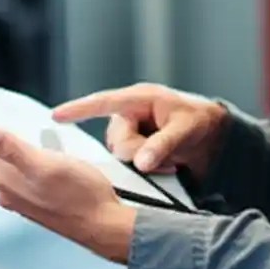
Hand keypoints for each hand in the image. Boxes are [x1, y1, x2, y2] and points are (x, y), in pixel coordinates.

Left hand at [0, 127, 136, 263]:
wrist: (104, 224)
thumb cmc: (80, 195)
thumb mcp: (45, 164)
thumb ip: (12, 149)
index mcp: (3, 180)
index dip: (14, 130)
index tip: (32, 126)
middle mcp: (8, 191)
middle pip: (8, 152)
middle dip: (28, 142)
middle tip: (51, 142)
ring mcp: (23, 199)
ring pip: (25, 163)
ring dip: (40, 153)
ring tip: (61, 154)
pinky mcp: (39, 203)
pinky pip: (37, 175)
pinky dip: (48, 167)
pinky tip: (64, 168)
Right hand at [52, 83, 227, 181]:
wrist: (212, 136)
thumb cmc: (197, 122)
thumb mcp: (185, 130)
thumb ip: (162, 145)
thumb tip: (140, 163)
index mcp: (138, 100)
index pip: (103, 102)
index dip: (78, 109)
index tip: (56, 116)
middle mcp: (129, 115)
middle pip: (117, 142)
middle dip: (139, 154)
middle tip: (167, 159)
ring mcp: (130, 132)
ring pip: (121, 155)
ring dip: (143, 163)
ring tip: (169, 160)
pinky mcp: (133, 148)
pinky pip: (128, 163)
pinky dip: (145, 169)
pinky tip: (163, 165)